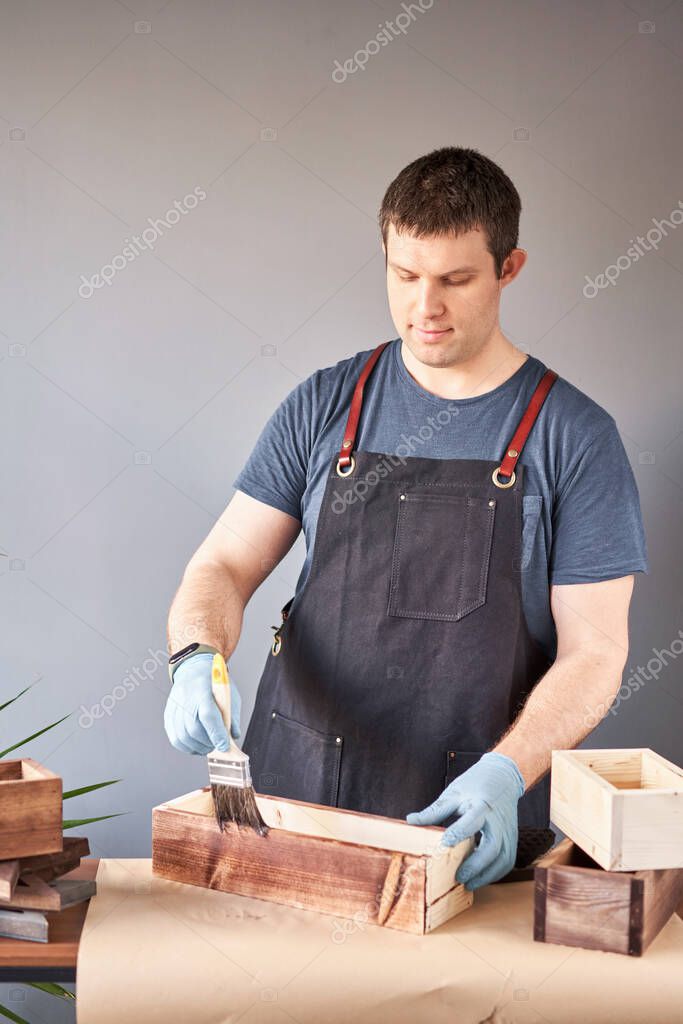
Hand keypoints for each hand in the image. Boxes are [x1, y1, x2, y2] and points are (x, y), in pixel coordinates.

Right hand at [164, 652, 241, 754]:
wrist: (193, 670)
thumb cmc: (213, 683)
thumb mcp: (229, 694)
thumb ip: (232, 716)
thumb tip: (233, 736)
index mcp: (203, 690)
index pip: (208, 716)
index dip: (217, 734)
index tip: (224, 746)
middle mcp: (186, 698)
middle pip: (193, 729)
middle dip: (207, 743)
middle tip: (216, 746)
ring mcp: (175, 706)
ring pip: (182, 736)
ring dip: (197, 747)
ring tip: (207, 747)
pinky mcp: (168, 714)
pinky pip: (174, 737)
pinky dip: (186, 746)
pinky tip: (195, 744)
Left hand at [405, 752, 523, 890]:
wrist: (503, 777)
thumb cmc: (475, 784)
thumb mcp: (453, 793)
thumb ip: (434, 810)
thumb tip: (410, 821)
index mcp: (481, 805)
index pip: (472, 821)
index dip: (458, 834)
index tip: (443, 845)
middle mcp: (497, 821)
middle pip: (492, 847)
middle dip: (475, 865)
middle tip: (458, 877)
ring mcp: (507, 831)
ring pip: (503, 859)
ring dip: (486, 875)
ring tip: (468, 884)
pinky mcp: (511, 839)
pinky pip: (507, 861)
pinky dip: (495, 873)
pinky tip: (480, 879)